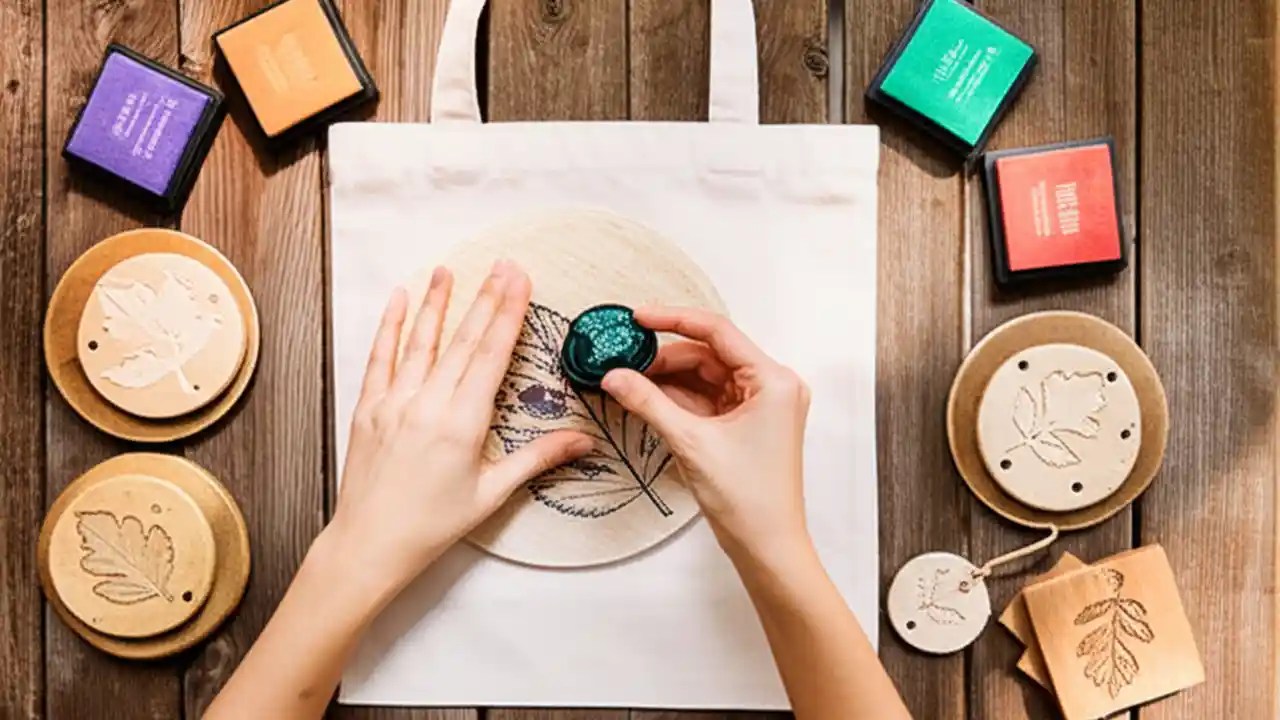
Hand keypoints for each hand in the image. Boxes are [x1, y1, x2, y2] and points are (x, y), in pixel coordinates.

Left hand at [327, 262, 590, 594]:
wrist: (370, 544)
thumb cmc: (432, 525)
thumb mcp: (492, 493)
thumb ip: (537, 459)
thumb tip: (584, 442)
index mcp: (462, 423)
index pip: (491, 355)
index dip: (508, 314)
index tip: (519, 281)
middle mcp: (428, 404)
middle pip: (463, 340)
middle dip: (486, 298)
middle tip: (502, 264)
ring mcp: (395, 403)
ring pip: (421, 342)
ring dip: (438, 303)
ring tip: (449, 269)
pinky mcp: (370, 408)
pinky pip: (382, 358)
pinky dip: (392, 327)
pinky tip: (400, 300)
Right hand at [600, 307, 811, 565]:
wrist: (767, 546)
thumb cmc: (748, 499)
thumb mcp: (690, 442)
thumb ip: (649, 402)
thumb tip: (615, 376)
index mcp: (773, 380)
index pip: (718, 332)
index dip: (674, 320)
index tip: (638, 318)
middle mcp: (773, 386)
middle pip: (710, 355)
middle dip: (665, 358)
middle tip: (624, 361)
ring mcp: (761, 405)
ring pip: (706, 376)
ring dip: (669, 378)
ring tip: (629, 380)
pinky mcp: (748, 424)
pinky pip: (709, 398)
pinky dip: (679, 398)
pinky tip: (647, 397)